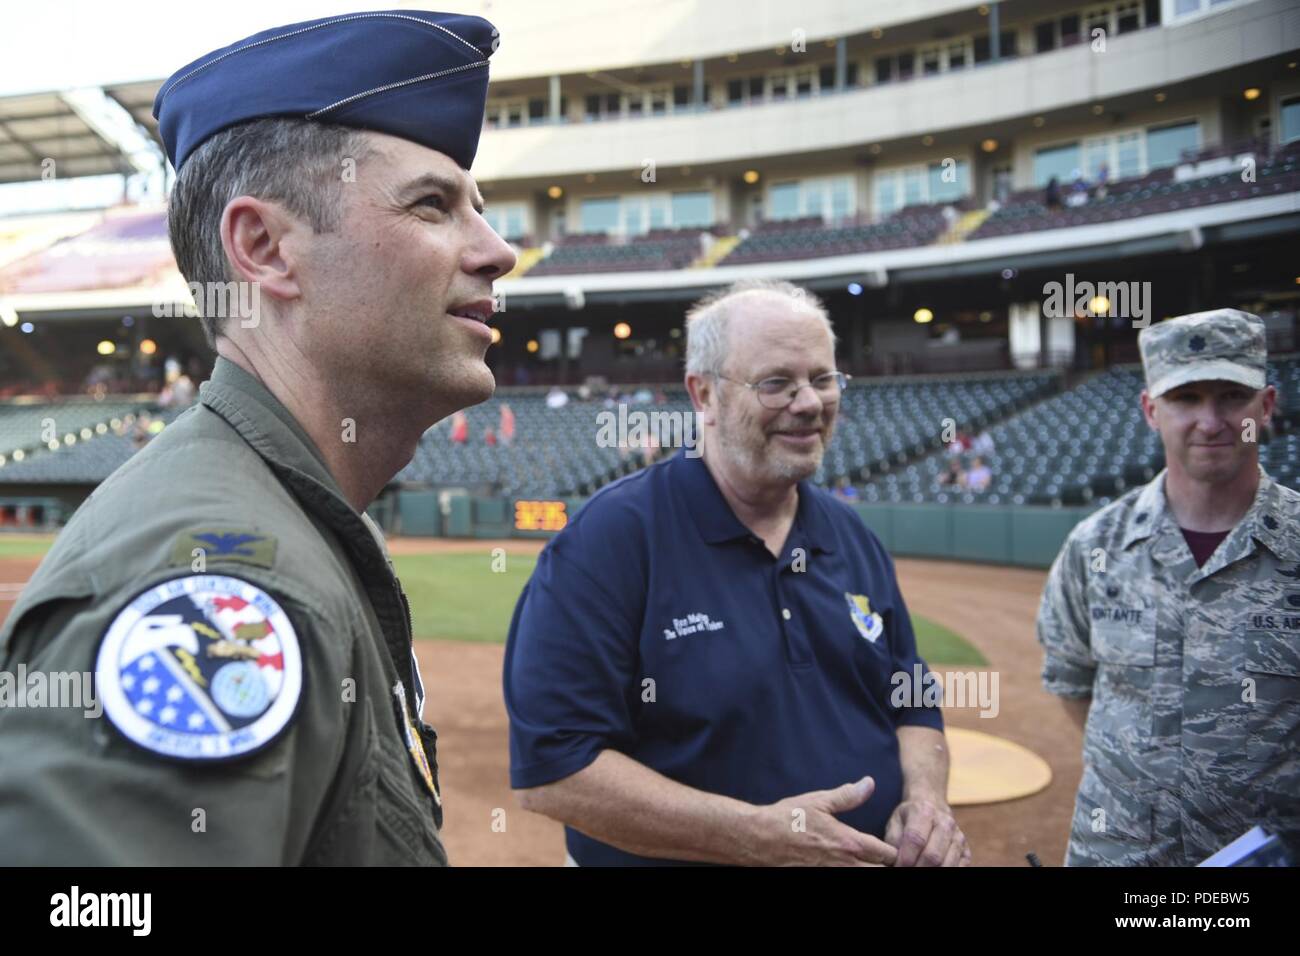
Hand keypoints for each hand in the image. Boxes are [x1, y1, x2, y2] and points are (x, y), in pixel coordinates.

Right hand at [750, 777, 898, 866]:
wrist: (759, 839)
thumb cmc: (788, 818)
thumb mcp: (819, 801)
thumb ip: (848, 795)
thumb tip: (869, 783)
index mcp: (849, 842)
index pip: (887, 854)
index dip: (893, 851)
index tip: (891, 848)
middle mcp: (845, 864)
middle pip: (880, 872)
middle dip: (885, 866)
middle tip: (881, 859)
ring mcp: (832, 875)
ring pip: (864, 879)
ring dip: (868, 870)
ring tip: (866, 863)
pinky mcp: (820, 878)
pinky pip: (845, 882)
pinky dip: (850, 873)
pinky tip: (846, 866)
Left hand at [884, 794, 970, 866]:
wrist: (932, 806)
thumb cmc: (909, 818)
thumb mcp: (895, 823)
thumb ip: (892, 842)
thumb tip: (894, 861)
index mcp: (924, 811)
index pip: (916, 839)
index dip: (906, 858)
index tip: (898, 866)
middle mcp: (945, 822)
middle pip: (933, 855)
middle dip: (918, 868)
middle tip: (906, 871)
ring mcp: (958, 837)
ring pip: (947, 864)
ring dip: (931, 872)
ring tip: (917, 870)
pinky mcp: (966, 850)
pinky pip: (959, 868)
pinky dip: (946, 873)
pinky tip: (932, 869)